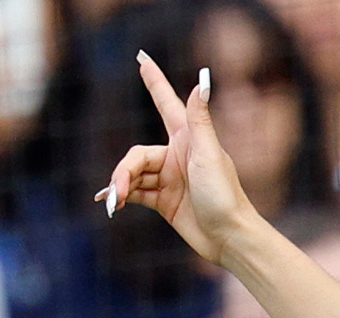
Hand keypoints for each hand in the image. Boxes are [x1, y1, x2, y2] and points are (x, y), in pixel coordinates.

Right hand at [98, 52, 254, 264]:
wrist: (229, 237)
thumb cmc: (225, 195)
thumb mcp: (209, 154)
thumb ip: (200, 120)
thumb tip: (201, 82)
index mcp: (188, 138)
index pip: (166, 102)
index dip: (154, 80)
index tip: (141, 58)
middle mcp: (176, 155)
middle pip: (137, 155)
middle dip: (124, 172)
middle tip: (119, 192)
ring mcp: (169, 178)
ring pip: (134, 174)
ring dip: (122, 187)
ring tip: (115, 203)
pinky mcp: (164, 201)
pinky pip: (136, 193)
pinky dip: (122, 196)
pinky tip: (110, 202)